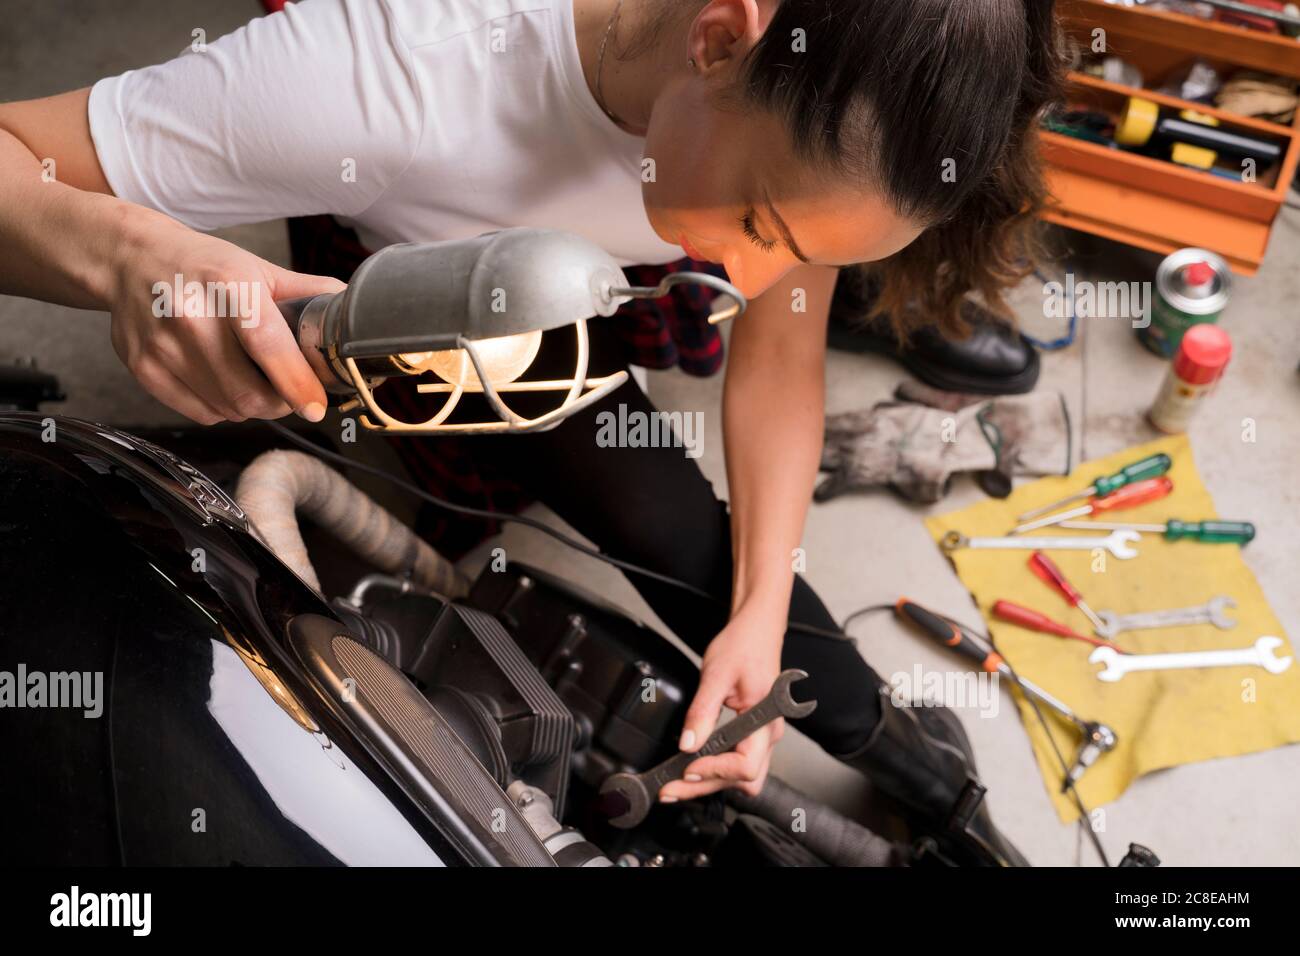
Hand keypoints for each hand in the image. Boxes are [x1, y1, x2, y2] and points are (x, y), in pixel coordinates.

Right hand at [109, 208, 344, 424]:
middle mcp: (190, 315)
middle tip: (290, 393)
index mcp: (229, 285)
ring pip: (227, 408)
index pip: (268, 346)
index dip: (296, 383)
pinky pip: (200, 412)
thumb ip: (307, 294)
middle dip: (280, 403)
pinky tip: (224, 384)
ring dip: (253, 408)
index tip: (315, 405)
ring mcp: (162, 345)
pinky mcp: (143, 368)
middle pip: (249, 392)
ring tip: (257, 384)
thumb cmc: (204, 265)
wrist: (131, 259)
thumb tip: (353, 314)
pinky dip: (222, 409)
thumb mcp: (258, 268)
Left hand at [659, 608, 783, 801]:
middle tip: (670, 789)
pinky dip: (717, 771)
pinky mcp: (756, 736)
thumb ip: (702, 712)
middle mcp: (770, 734)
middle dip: (705, 786)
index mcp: (764, 719)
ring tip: (678, 782)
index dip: (714, 771)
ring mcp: (765, 737)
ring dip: (711, 783)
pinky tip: (694, 768)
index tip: (686, 768)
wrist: (757, 631)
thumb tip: (688, 744)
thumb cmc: (744, 645)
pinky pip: (740, 764)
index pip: (745, 765)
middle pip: (743, 780)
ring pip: (742, 777)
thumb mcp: (715, 675)